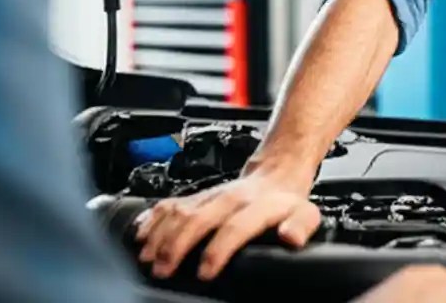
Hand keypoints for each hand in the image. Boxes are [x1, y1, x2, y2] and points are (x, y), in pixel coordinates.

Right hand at [134, 172, 320, 280]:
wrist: (277, 172)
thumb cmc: (287, 202)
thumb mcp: (307, 214)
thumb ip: (300, 227)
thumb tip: (291, 237)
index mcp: (257, 206)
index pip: (235, 227)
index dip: (218, 250)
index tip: (205, 272)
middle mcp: (230, 198)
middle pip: (197, 218)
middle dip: (177, 246)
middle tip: (163, 270)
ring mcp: (210, 195)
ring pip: (178, 210)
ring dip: (159, 234)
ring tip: (147, 258)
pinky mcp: (197, 195)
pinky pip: (169, 203)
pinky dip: (151, 218)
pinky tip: (138, 232)